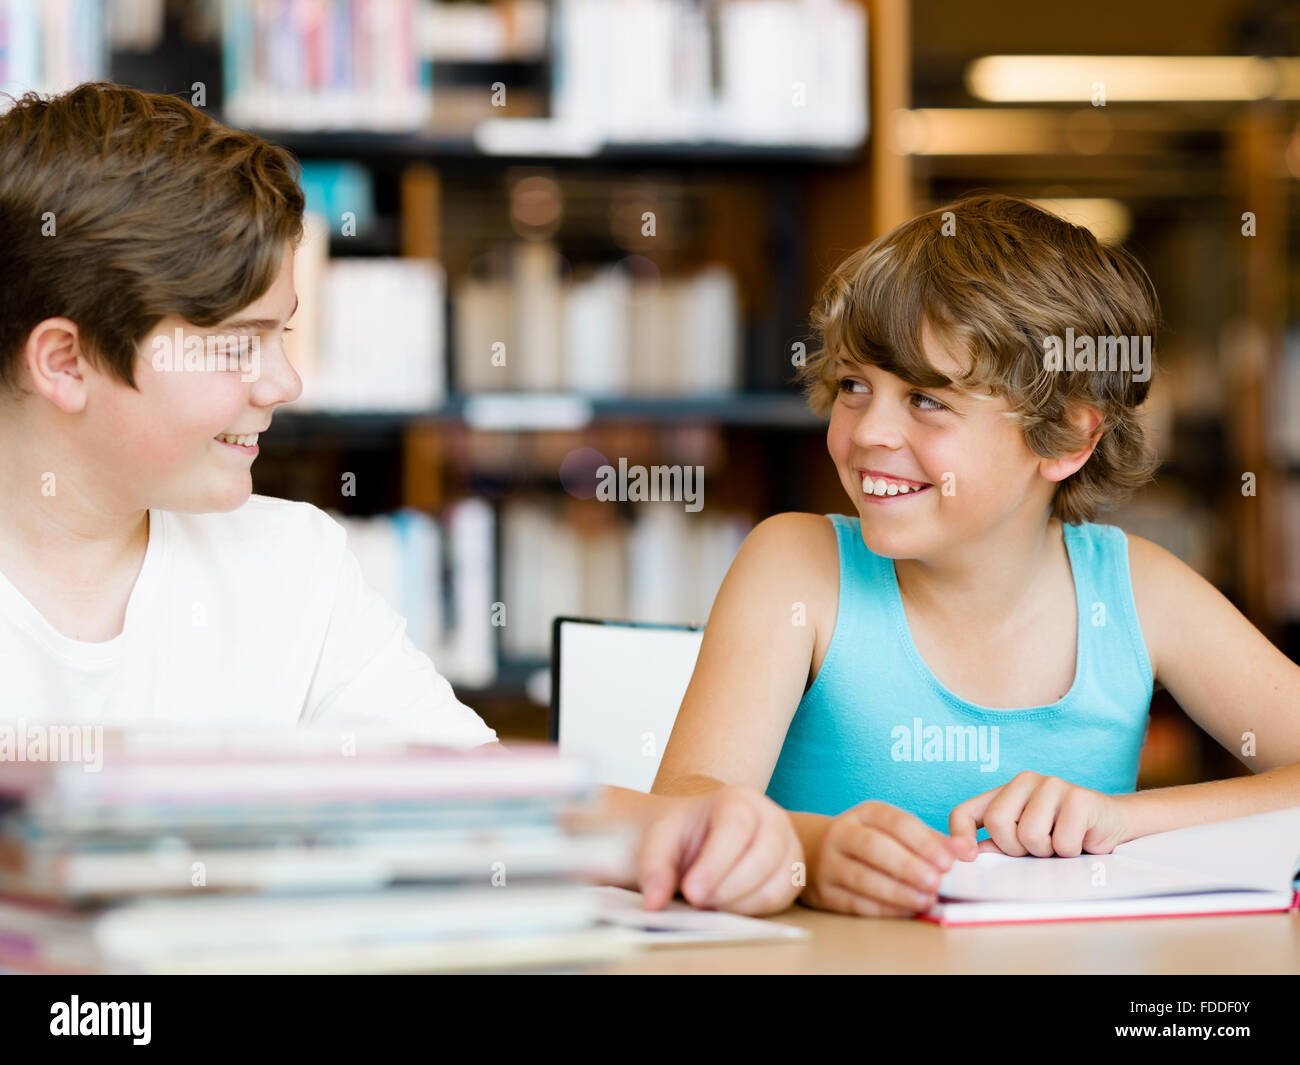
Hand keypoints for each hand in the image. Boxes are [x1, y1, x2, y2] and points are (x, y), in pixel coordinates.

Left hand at [636, 785, 803, 915]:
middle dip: (727, 888)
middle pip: (763, 856)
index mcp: (740, 799)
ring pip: (775, 884)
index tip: (691, 892)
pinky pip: (780, 900)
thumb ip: (654, 868)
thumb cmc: (684, 836)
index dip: (715, 864)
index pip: (736, 828)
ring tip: (707, 902)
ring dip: (738, 903)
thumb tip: (653, 902)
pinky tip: (725, 906)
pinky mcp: (792, 875)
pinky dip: (751, 911)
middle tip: (696, 902)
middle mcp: (772, 818)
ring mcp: (788, 846)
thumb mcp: (660, 841)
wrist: (698, 839)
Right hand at [803, 800, 976, 917]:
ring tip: (926, 900)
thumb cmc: (868, 841)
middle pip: (874, 847)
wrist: (813, 850)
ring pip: (863, 877)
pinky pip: (855, 902)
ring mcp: (828, 863)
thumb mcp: (892, 830)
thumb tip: (965, 850)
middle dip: (909, 866)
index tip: (949, 861)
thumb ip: (929, 839)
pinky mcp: (823, 892)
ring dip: (898, 891)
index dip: (923, 841)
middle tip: (936, 882)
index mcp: (863, 814)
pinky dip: (884, 908)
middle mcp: (841, 834)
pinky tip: (907, 910)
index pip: (895, 822)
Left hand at [949, 771, 1130, 856]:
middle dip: (1016, 848)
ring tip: (1061, 841)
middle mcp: (1024, 781)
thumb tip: (965, 853)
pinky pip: (1062, 841)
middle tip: (1039, 847)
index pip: (965, 812)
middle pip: (998, 822)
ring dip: (1047, 851)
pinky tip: (1081, 839)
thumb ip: (997, 843)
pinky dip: (1071, 851)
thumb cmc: (1063, 835)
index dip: (961, 836)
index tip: (969, 858)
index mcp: (1004, 792)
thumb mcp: (1024, 840)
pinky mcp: (1079, 797)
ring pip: (1030, 834)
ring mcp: (1052, 785)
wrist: (1113, 824)